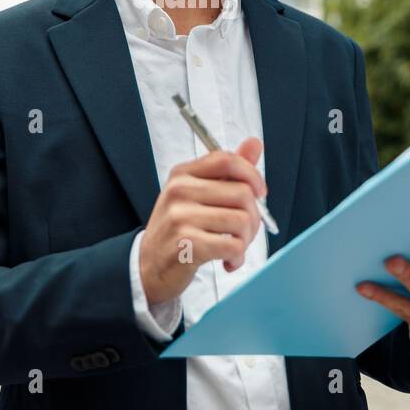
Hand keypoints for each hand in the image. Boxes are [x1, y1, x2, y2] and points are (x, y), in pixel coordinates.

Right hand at [139, 137, 265, 306]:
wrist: (149, 266)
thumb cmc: (178, 228)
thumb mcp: (197, 194)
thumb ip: (227, 171)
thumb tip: (255, 143)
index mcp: (183, 174)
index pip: (226, 160)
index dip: (252, 174)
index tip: (259, 192)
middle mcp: (179, 191)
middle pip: (242, 193)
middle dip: (254, 217)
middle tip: (244, 232)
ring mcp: (181, 217)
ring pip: (242, 221)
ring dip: (246, 240)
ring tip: (234, 248)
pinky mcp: (187, 244)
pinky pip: (233, 246)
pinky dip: (238, 257)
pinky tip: (228, 261)